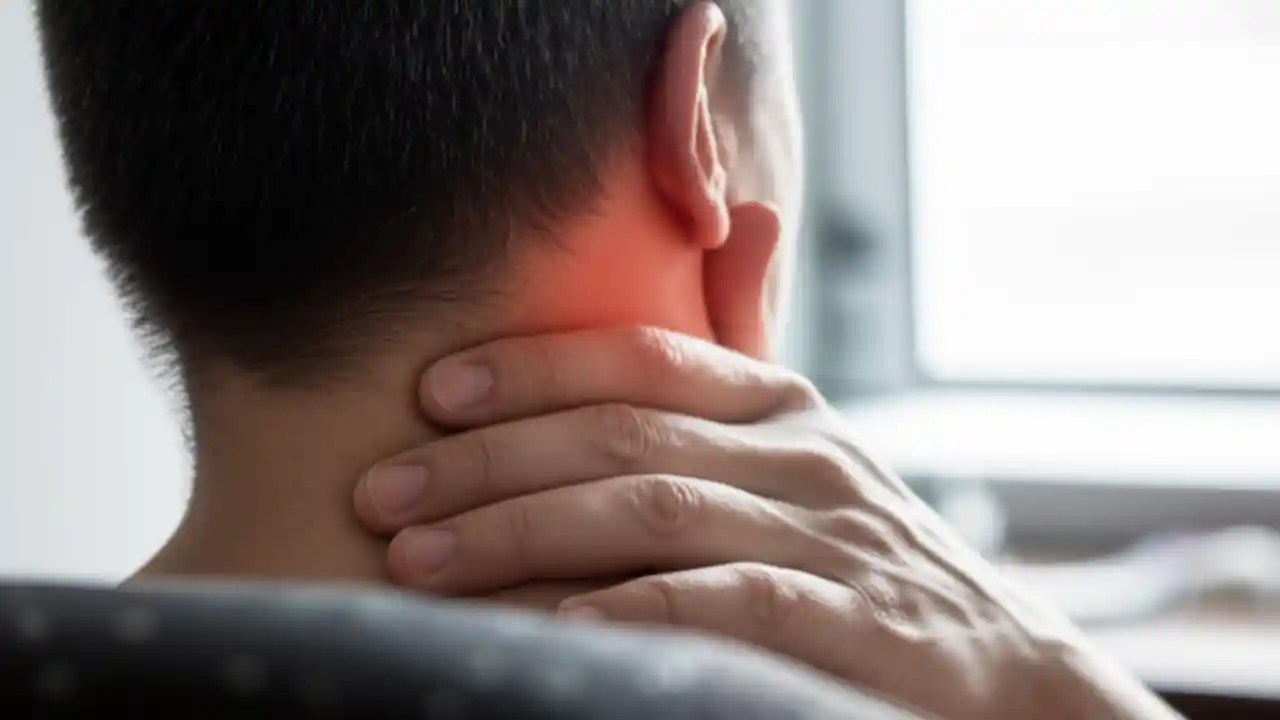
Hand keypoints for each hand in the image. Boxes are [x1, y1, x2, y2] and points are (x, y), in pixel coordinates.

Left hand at [354, 327, 1176, 719]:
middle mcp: (803, 455)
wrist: (1008, 678)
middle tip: (382, 492)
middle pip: (624, 435)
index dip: (531, 367)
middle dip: (490, 462)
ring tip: (417, 562)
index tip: (431, 393)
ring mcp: (830, 536)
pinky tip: (541, 629)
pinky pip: (720, 602)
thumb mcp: (798, 474)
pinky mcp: (852, 621)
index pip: (642, 359)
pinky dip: (623, 610)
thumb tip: (600, 379)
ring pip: (653, 509)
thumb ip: (715, 414)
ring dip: (523, 533)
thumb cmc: (864, 571)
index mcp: (782, 407)